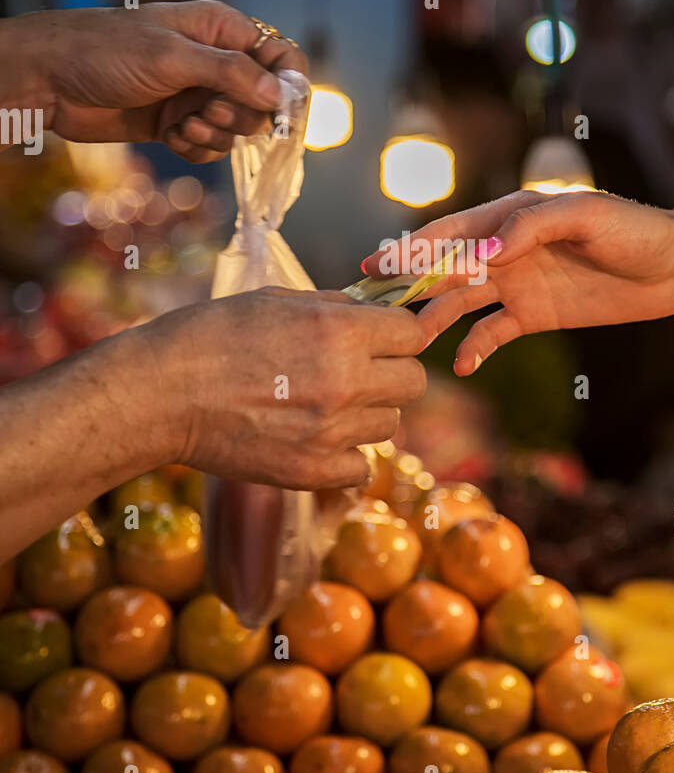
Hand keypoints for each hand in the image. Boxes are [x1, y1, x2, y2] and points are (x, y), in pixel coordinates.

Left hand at [10, 0, 306, 162]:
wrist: (49, 80)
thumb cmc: (106, 51)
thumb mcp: (173, 56)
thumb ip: (230, 73)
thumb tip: (280, 95)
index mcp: (221, 30)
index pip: (279, 57)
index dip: (288, 85)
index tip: (282, 112)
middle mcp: (215, 62)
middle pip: (262, 100)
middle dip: (242, 114)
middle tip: (209, 111)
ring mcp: (196, 94)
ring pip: (237, 128)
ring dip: (216, 134)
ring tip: (183, 124)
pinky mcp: (178, 123)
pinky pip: (210, 146)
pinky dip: (197, 148)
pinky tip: (171, 137)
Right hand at [141, 288, 427, 488]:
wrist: (161, 394)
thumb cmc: (211, 336)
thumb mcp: (276, 301)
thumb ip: (335, 307)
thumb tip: (377, 311)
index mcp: (338, 331)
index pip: (414, 333)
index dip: (400, 334)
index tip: (384, 339)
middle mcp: (344, 381)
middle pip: (413, 382)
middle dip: (392, 374)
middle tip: (358, 373)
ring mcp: (330, 431)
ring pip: (388, 424)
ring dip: (366, 414)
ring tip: (322, 405)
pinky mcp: (311, 471)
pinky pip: (361, 466)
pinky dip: (345, 456)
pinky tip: (314, 439)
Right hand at [361, 190, 673, 374]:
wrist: (673, 267)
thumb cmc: (634, 229)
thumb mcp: (586, 216)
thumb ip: (532, 226)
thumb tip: (484, 251)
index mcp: (510, 216)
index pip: (452, 233)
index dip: (412, 248)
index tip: (376, 265)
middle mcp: (505, 249)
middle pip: (445, 268)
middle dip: (408, 285)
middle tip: (371, 307)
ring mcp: (517, 283)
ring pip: (462, 302)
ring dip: (435, 320)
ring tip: (411, 343)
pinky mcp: (534, 314)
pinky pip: (493, 332)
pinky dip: (475, 347)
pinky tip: (461, 365)